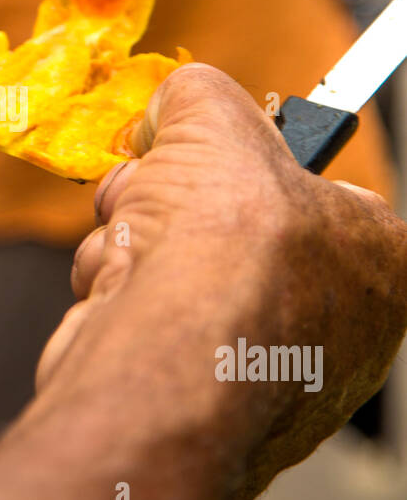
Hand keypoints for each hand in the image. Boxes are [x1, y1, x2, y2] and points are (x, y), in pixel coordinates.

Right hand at [56, 63, 406, 499]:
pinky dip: (121, 294)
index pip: (327, 190)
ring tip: (135, 242)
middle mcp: (341, 333)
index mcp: (382, 263)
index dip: (258, 160)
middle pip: (234, 228)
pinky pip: (151, 319)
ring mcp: (267, 378)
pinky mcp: (196, 404)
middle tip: (155, 184)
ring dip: (136, 239)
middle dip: (173, 198)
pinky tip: (119, 292)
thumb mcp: (215, 116)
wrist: (160, 358)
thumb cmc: (223, 246)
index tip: (217, 150)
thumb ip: (201, 95)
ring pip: (181, 269)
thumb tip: (176, 103)